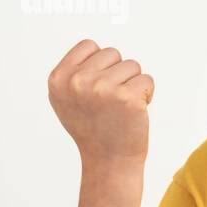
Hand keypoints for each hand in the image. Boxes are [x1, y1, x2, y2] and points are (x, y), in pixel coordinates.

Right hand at [48, 39, 153, 164]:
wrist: (109, 160)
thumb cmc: (92, 128)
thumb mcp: (67, 97)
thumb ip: (75, 71)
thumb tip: (95, 49)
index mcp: (59, 78)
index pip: (89, 46)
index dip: (101, 64)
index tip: (98, 87)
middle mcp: (78, 82)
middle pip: (113, 53)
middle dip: (118, 73)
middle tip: (111, 101)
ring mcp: (102, 88)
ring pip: (132, 65)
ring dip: (133, 84)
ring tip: (121, 107)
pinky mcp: (127, 98)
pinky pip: (147, 80)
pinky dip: (146, 94)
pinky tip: (134, 112)